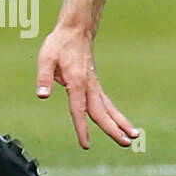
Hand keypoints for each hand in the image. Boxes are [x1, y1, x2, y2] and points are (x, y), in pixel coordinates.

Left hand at [35, 25, 136, 149]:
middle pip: (101, 112)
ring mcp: (94, 85)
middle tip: (125, 143)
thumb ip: (44, 78)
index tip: (86, 144)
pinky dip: (116, 114)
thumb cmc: (59, 44)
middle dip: (113, 129)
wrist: (75, 31)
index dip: (81, 128)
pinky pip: (107, 102)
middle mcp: (89, 86)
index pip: (78, 110)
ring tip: (134, 136)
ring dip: (121, 123)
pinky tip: (122, 123)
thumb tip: (42, 96)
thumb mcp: (46, 58)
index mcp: (76, 82)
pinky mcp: (95, 84)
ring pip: (109, 108)